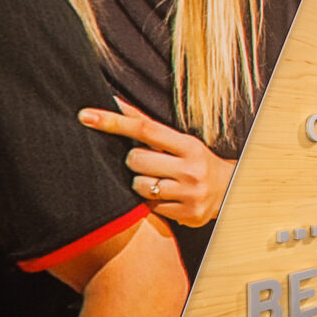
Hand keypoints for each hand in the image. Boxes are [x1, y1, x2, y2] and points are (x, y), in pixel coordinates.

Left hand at [78, 100, 235, 226]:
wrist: (230, 190)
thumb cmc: (196, 161)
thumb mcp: (180, 142)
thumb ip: (148, 126)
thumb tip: (115, 102)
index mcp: (189, 146)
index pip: (144, 129)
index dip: (113, 122)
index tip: (85, 115)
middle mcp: (191, 169)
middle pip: (136, 160)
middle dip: (136, 161)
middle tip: (152, 164)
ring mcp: (189, 194)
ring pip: (139, 186)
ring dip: (141, 183)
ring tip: (160, 182)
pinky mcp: (187, 215)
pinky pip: (150, 207)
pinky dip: (153, 202)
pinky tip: (168, 197)